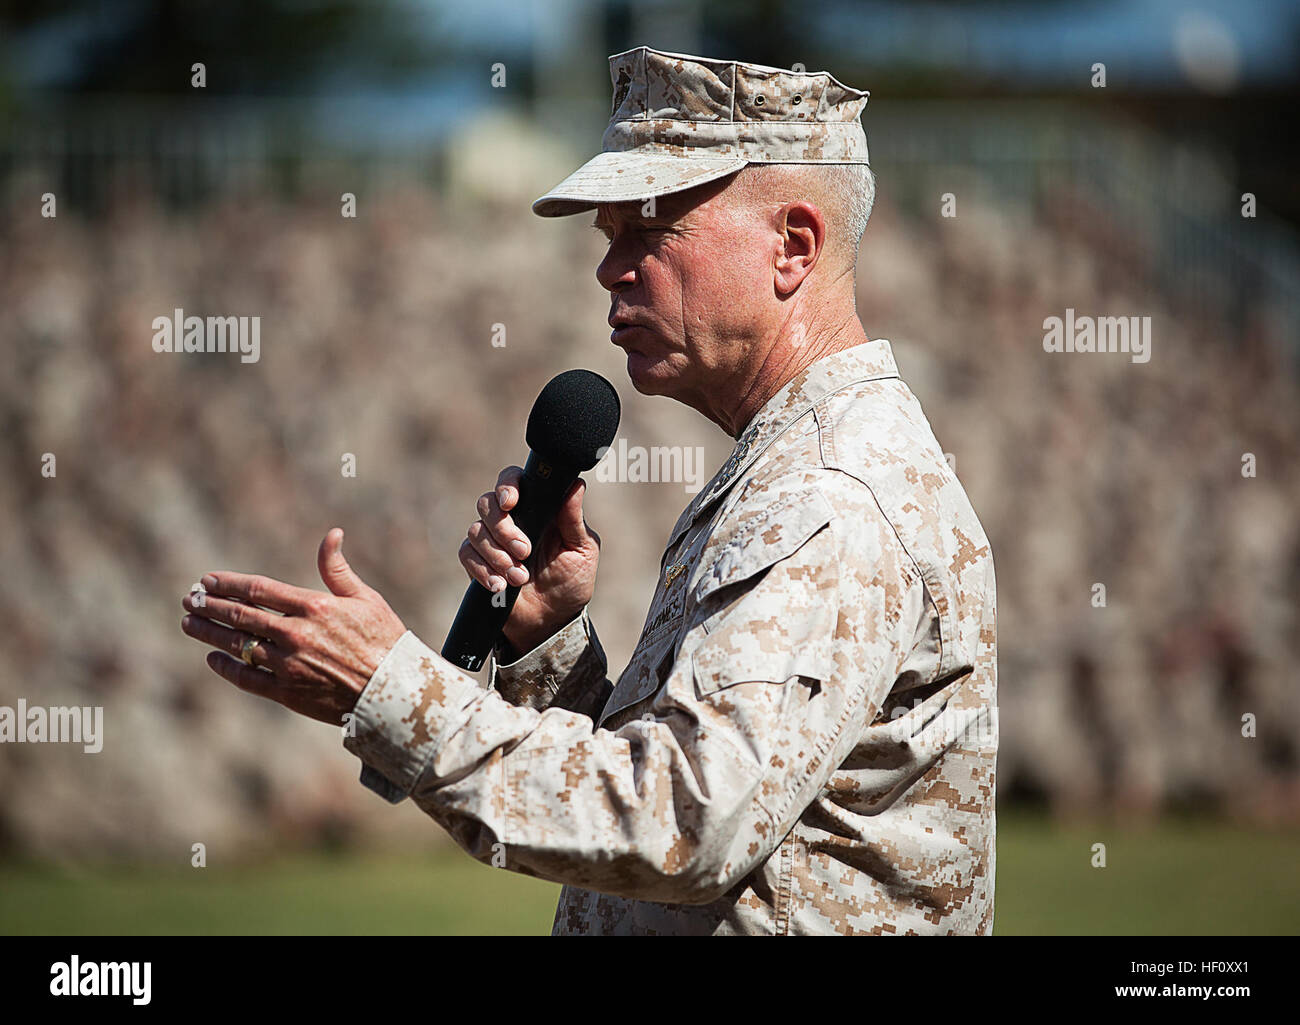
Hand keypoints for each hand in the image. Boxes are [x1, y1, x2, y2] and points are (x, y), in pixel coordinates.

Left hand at [180, 528, 406, 725]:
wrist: (395, 692)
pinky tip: (213, 659)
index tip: (207, 579)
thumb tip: (332, 533)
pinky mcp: (288, 693)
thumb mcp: (366, 599)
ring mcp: (289, 665)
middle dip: (210, 606)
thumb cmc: (385, 641)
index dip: (228, 583)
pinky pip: (247, 678)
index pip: (259, 590)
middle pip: (241, 616)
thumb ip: (338, 569)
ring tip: (190, 624)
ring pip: (237, 645)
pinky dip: (226, 667)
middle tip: (189, 599)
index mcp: (315, 607)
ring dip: (210, 633)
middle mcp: (297, 634)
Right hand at [459, 466, 599, 653]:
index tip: (511, 501)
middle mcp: (511, 520)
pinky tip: (501, 586)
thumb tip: (576, 484)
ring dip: (497, 555)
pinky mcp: (478, 563)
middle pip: (488, 502)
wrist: (552, 621)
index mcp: (537, 509)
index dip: (508, 485)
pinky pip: (467, 555)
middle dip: (503, 527)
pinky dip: (483, 570)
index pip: (514, 480)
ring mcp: (492, 541)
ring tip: (520, 578)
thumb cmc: (571, 581)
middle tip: (525, 551)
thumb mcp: (582, 550)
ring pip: (476, 530)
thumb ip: (574, 519)